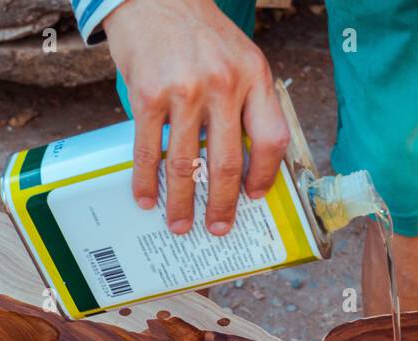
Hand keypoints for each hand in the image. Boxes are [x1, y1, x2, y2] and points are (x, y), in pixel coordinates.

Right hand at [103, 0, 288, 236]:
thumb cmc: (200, 34)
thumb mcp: (240, 59)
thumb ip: (247, 102)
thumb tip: (246, 164)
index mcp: (254, 76)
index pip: (271, 139)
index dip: (265, 176)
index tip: (254, 197)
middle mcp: (223, 84)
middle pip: (226, 163)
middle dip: (222, 206)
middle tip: (218, 228)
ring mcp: (184, 90)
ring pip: (185, 164)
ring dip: (181, 203)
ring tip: (180, 225)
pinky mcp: (148, 94)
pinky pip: (148, 149)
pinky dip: (147, 181)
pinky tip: (147, 199)